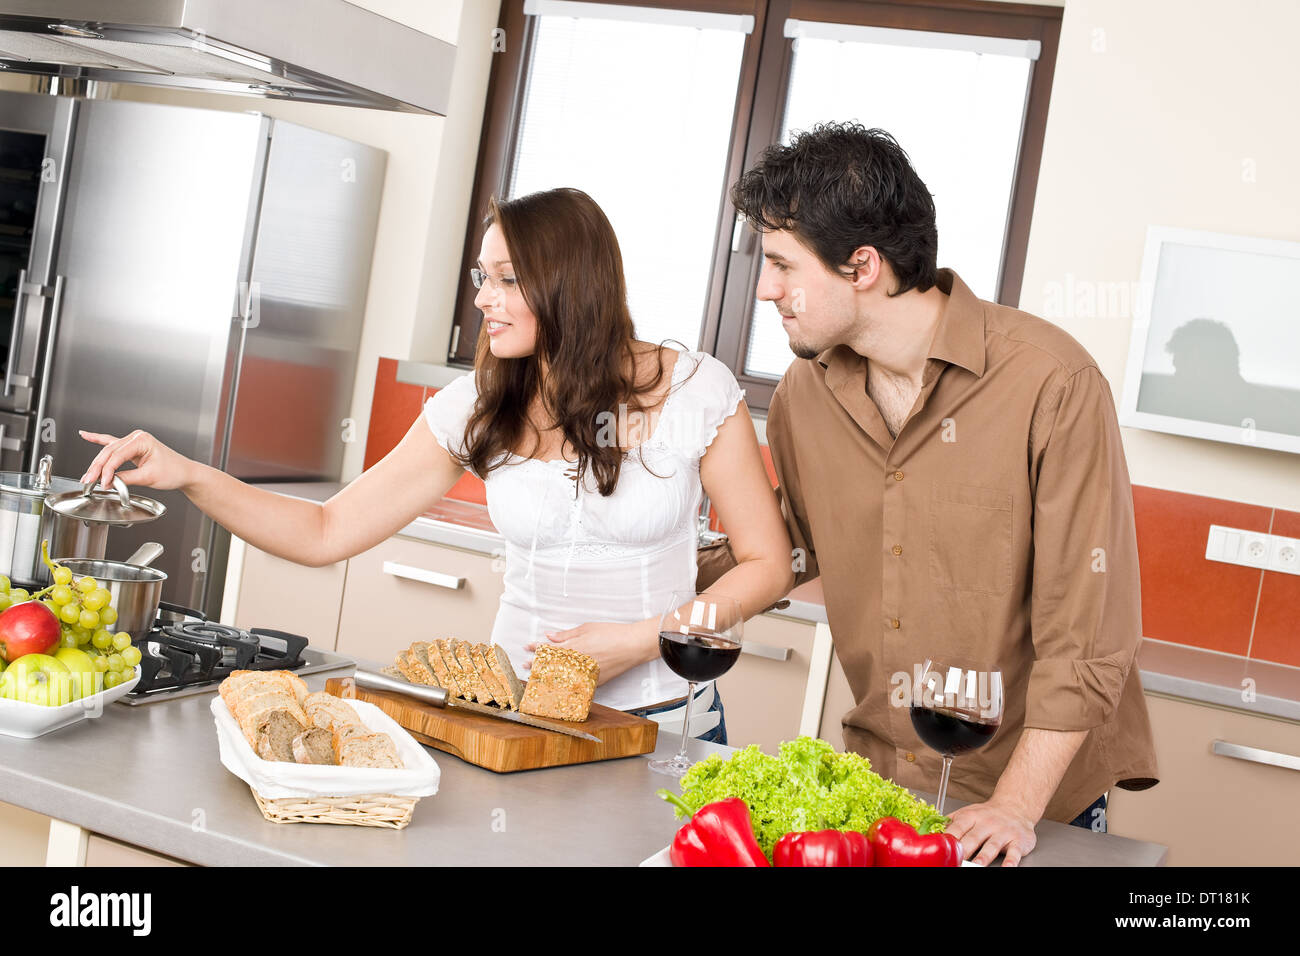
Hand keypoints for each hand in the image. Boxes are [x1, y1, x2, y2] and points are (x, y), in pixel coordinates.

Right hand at [78, 429, 195, 491]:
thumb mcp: (149, 477)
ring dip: (97, 464)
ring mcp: (133, 441)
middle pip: (109, 452)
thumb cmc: (174, 472)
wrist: (185, 473)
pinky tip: (85, 434)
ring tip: (87, 475)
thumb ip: (127, 479)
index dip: (107, 471)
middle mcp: (136, 437)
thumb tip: (109, 482)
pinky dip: (97, 440)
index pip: (117, 456)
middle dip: (97, 468)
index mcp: (142, 440)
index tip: (102, 483)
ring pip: (108, 451)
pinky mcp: (132, 448)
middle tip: (88, 481)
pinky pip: (111, 443)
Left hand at [523, 619, 655, 685]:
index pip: (549, 648)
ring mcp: (585, 673)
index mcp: (574, 646)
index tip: (527, 647)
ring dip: (547, 675)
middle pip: (551, 664)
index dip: (536, 647)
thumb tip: (550, 635)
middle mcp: (577, 661)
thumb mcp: (587, 628)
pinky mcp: (594, 682)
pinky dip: (564, 683)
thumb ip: (566, 634)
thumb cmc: (612, 633)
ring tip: (536, 676)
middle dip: (537, 663)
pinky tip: (557, 684)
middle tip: (526, 665)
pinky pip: (575, 684)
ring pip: (560, 677)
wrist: (632, 646)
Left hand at [943, 798, 1037, 866]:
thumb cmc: (987, 814)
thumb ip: (951, 822)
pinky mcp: (1017, 841)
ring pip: (991, 846)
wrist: (1015, 807)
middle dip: (963, 850)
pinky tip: (1005, 868)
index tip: (941, 848)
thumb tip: (932, 831)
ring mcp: (1003, 832)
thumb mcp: (968, 812)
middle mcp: (987, 823)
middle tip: (955, 860)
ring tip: (976, 866)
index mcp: (971, 816)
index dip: (949, 838)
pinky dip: (1010, 862)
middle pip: (973, 838)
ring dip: (983, 857)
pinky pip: (1014, 853)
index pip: (958, 827)